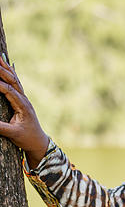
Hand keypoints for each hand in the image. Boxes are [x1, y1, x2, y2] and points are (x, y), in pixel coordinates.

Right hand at [0, 53, 48, 167]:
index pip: (8, 90)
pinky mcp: (22, 100)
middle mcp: (24, 100)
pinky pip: (16, 83)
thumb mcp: (13, 134)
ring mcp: (24, 99)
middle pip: (12, 81)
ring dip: (6, 68)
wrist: (39, 143)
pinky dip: (10, 73)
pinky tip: (7, 64)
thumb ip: (0, 128)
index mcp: (23, 106)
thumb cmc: (27, 139)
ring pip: (14, 80)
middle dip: (2, 70)